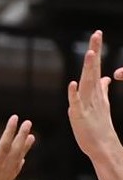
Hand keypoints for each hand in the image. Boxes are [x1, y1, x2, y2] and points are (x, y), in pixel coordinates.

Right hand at [0, 115, 33, 179]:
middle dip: (21, 137)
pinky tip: (22, 159)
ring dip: (24, 148)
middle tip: (28, 122)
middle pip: (14, 153)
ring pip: (16, 162)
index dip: (9, 133)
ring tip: (32, 137)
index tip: (15, 119)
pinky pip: (13, 173)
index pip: (2, 148)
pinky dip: (19, 163)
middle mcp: (0, 176)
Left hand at [68, 30, 122, 161]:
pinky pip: (77, 102)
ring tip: (90, 53)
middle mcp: (93, 94)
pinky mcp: (80, 115)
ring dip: (89, 68)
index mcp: (96, 90)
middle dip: (95, 51)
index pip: (96, 66)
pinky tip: (73, 83)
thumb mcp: (101, 103)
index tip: (98, 34)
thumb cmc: (98, 124)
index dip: (96, 50)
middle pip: (93, 69)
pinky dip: (75, 93)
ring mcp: (87, 104)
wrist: (101, 145)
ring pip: (87, 82)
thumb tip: (105, 77)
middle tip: (97, 34)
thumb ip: (102, 89)